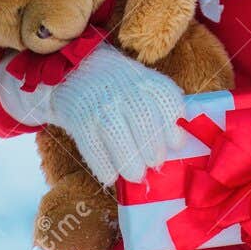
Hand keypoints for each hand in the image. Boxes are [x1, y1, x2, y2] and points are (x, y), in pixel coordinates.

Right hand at [48, 45, 185, 185]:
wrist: (74, 72)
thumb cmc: (116, 86)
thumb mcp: (139, 84)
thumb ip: (156, 107)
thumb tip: (175, 143)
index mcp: (142, 79)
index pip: (164, 96)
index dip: (173, 123)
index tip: (176, 144)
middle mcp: (122, 88)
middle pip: (142, 117)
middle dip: (152, 146)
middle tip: (155, 163)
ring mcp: (99, 103)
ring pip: (116, 131)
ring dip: (129, 159)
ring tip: (136, 174)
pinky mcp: (78, 118)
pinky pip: (91, 144)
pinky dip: (103, 164)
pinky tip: (110, 176)